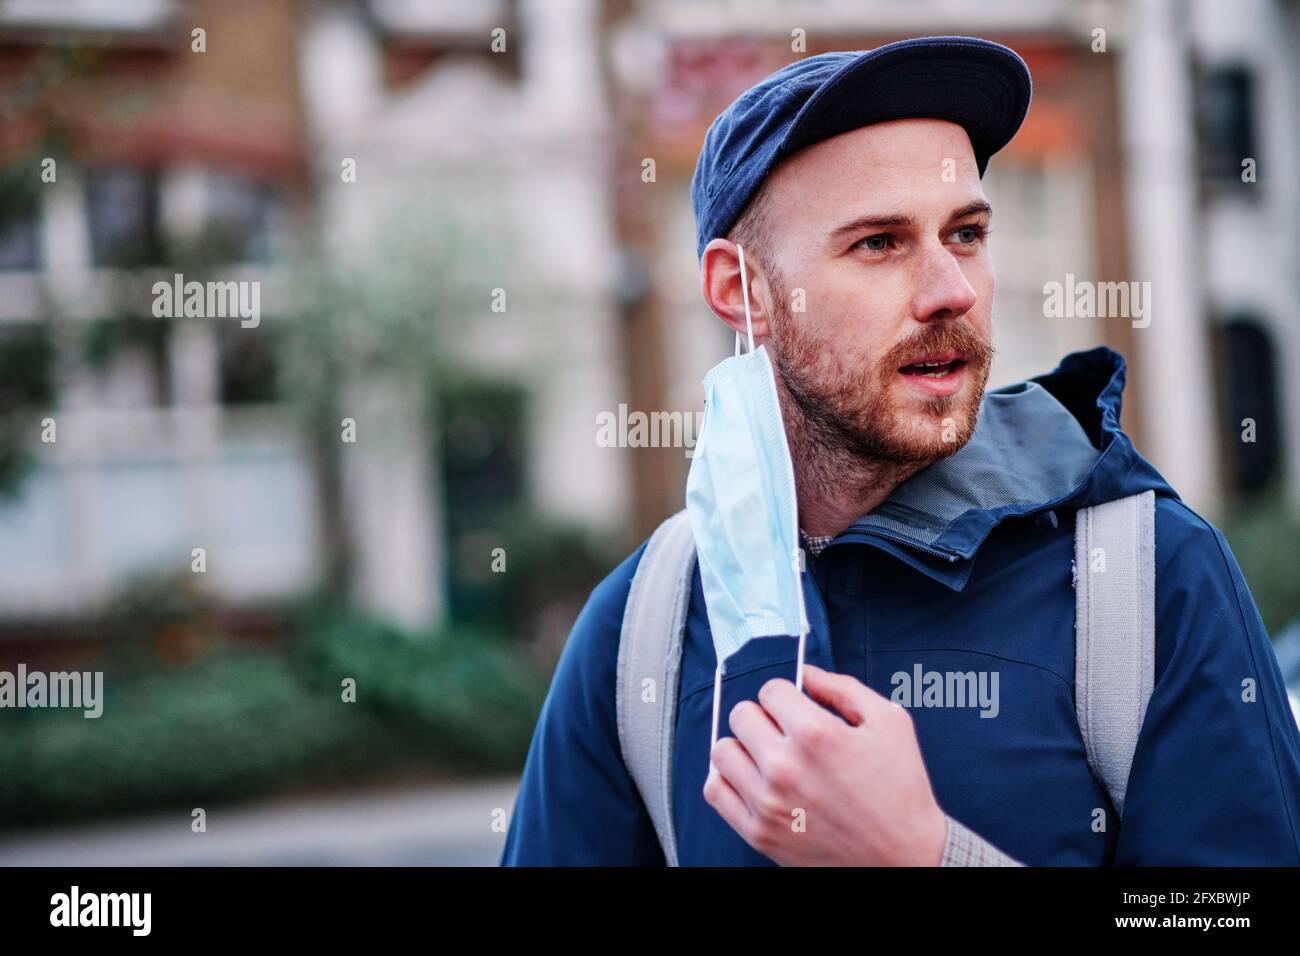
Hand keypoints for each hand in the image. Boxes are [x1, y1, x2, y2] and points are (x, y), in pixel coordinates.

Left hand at [702, 663, 946, 865]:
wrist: (904, 855)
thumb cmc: (900, 789)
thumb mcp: (889, 722)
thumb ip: (842, 688)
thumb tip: (805, 673)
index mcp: (816, 735)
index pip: (770, 691)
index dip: (786, 694)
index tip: (796, 707)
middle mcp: (785, 767)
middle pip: (741, 715)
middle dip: (763, 716)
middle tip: (783, 731)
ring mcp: (767, 802)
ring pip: (723, 751)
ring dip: (742, 746)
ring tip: (766, 755)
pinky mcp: (758, 832)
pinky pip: (715, 792)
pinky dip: (726, 779)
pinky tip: (750, 778)